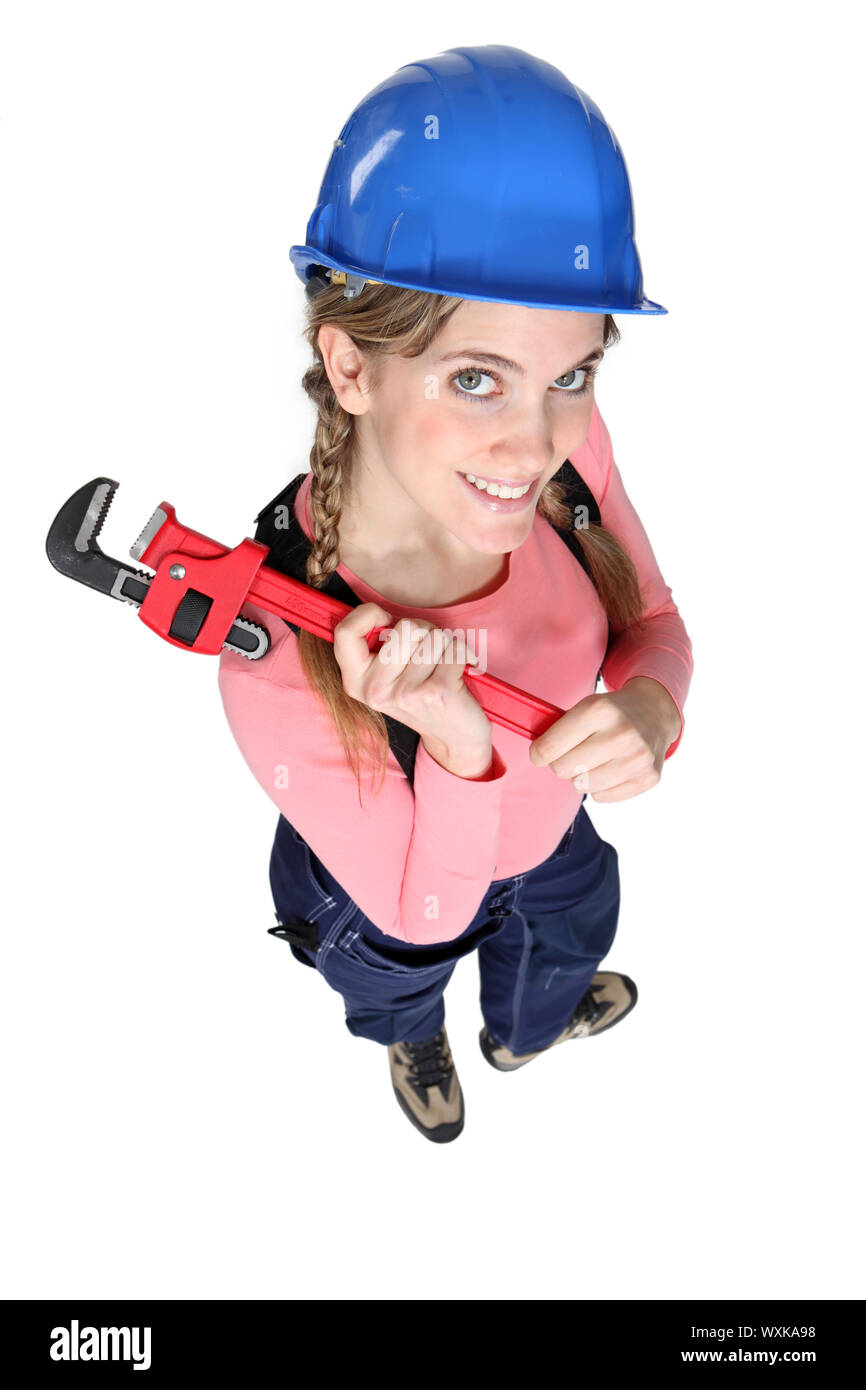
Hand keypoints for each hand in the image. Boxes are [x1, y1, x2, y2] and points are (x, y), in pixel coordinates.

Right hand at [332, 603, 492, 773]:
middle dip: (424, 630)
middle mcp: (376, 690)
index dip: (368, 614)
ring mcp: (406, 694)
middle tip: (427, 653)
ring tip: (442, 666)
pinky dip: (463, 655)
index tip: (388, 621)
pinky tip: (459, 672)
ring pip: (433, 636)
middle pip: (404, 627)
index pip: (344, 633)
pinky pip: (454, 648)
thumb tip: (381, 615)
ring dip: (445, 645)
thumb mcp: (387, 677)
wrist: (454, 739)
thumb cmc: (422, 695)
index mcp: (356, 682)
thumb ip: (376, 647)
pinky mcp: (436, 693)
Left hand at [528, 677, 681, 802]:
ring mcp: (637, 758)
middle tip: (574, 751)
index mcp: (599, 710)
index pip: (549, 748)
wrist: (654, 712)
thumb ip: (557, 729)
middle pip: (562, 769)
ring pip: (581, 786)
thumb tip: (537, 756)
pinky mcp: (648, 778)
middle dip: (562, 762)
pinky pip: (601, 797)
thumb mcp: (585, 706)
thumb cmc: (611, 711)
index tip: (541, 752)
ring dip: (582, 775)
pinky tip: (612, 766)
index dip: (539, 753)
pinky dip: (601, 786)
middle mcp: (621, 734)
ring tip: (596, 758)